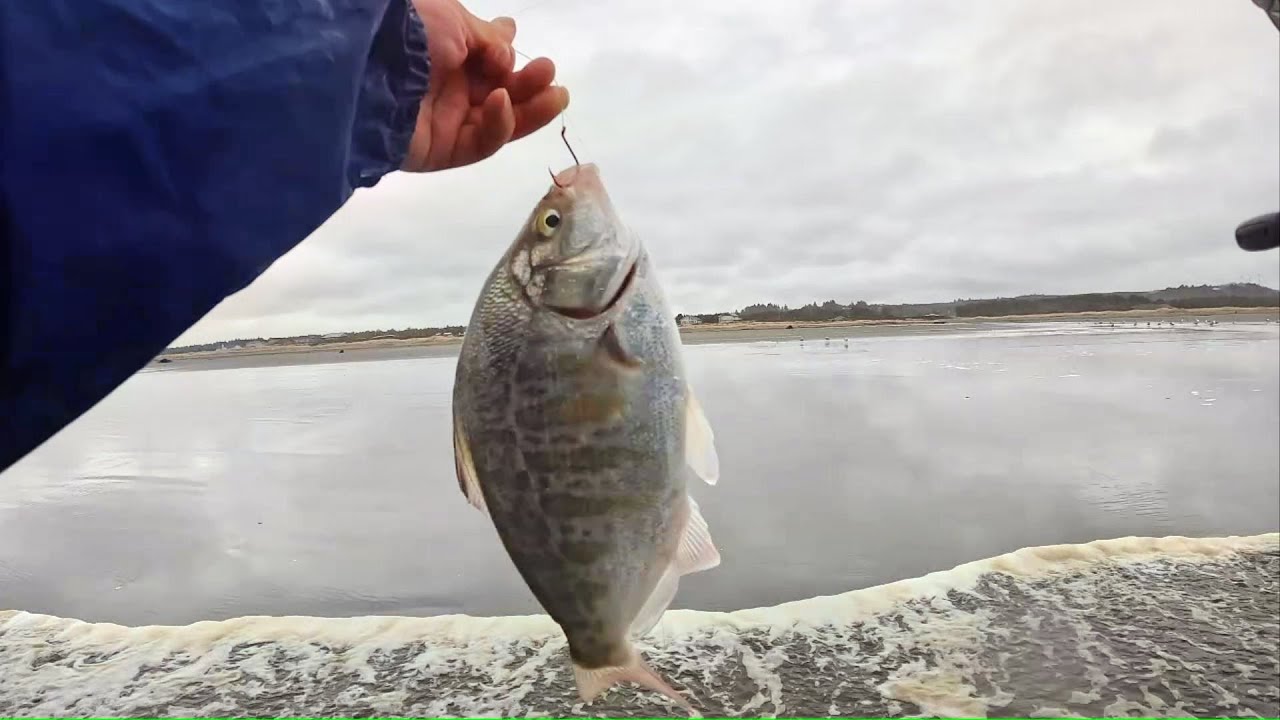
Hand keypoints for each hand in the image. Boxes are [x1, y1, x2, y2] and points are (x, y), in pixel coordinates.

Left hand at [403, 0, 569, 171]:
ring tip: (556, 95)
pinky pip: (480, 142)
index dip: (503, 50)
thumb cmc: (413, 32)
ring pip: (497, 121)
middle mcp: (446, 87)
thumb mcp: (455, 19)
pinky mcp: (442, 151)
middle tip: (550, 74)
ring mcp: (445, 121)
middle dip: (528, 82)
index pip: (483, 58)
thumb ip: (489, 38)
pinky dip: (499, 124)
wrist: (371, 68)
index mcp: (445, 51)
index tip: (516, 39)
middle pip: (498, 91)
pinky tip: (504, 101)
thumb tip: (509, 49)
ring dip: (529, 109)